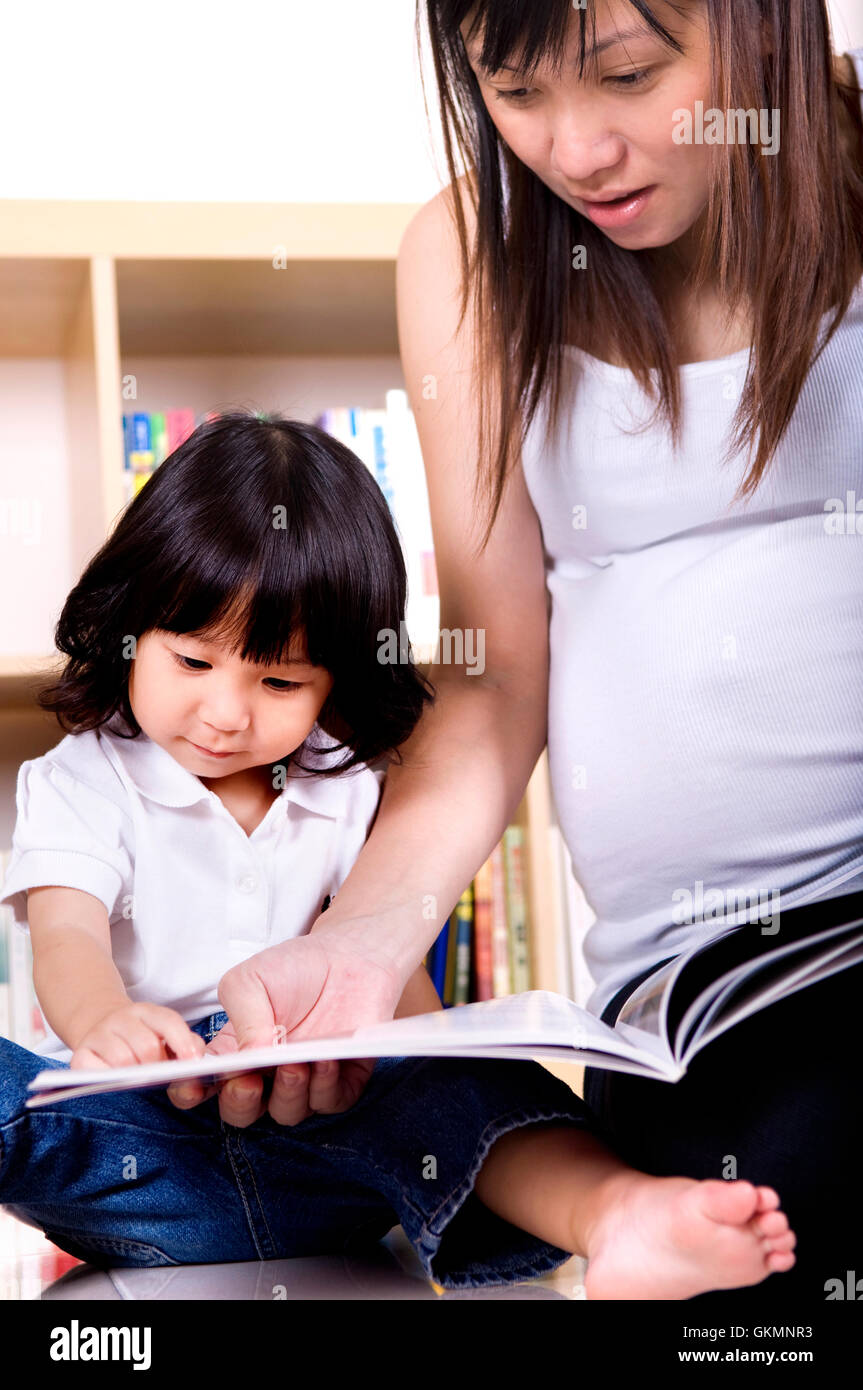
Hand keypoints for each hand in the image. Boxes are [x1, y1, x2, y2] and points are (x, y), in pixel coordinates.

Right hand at [69, 1001, 206, 1069]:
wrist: (99, 1029)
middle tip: (159, 1075)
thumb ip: (186, 1044)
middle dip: (158, 1066)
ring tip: (139, 1078)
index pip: (168, 1022)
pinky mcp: (79, 1054)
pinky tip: (114, 1080)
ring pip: (123, 1060)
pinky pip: (95, 1070)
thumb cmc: (140, 1039)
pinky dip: (108, 1078)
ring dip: (135, 1075)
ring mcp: (98, 1034)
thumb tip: (197, 1062)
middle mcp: (121, 1018)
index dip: (183, 1042)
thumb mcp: (163, 1034)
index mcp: (146, 1011)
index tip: (193, 1062)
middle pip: (147, 1046)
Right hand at [167, 931, 404, 1126]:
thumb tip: (247, 1060)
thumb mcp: (252, 979)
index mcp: (234, 1051)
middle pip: (240, 1112)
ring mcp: (302, 1083)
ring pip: (286, 1113)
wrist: (350, 956)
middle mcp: (264, 1075)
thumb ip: (242, 1018)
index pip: (200, 1085)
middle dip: (240, 1103)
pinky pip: (328, 1103)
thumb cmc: (296, 967)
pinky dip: (325, 1087)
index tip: (190, 1086)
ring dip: (288, 1093)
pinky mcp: (340, 1082)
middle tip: (249, 1081)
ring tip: (296, 1062)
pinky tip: (325, 1060)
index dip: (188, 1092)